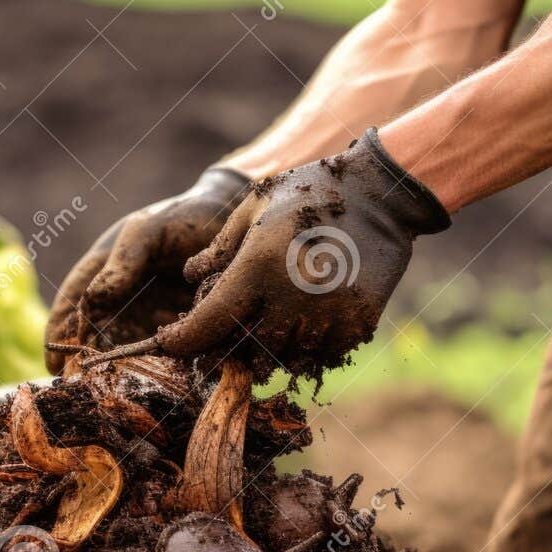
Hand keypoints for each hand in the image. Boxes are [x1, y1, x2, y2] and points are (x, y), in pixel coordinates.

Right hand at [44, 167, 249, 371]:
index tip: (55, 364)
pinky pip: (160, 354)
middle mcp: (120, 297)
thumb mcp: (148, 232)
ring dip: (118, 371)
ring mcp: (147, 315)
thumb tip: (92, 300)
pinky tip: (151, 387)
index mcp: (102, 271)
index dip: (60, 335)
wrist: (234, 222)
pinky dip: (153, 369)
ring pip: (124, 349)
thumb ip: (121, 264)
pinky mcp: (176, 328)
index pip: (71, 306)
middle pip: (94, 336)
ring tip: (111, 395)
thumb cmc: (184, 218)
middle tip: (81, 391)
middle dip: (86, 362)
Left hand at [154, 128, 448, 368]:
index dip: (184, 340)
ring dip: (271, 348)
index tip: (170, 343)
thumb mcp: (255, 206)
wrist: (382, 194)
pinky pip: (320, 356)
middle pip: (245, 349)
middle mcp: (291, 297)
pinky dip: (307, 347)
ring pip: (283, 358)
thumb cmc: (309, 192)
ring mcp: (327, 315)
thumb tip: (191, 278)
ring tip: (273, 321)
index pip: (210, 321)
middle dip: (230, 345)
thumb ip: (220, 246)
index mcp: (258, 266)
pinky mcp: (356, 324)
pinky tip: (307, 320)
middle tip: (228, 331)